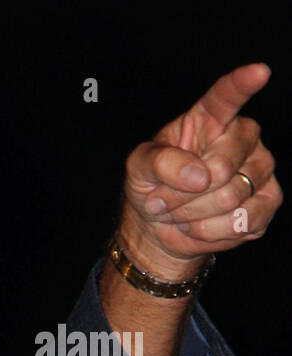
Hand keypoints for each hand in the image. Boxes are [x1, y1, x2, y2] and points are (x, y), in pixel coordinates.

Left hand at [118, 62, 280, 279]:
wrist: (159, 227)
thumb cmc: (152, 186)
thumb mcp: (139, 168)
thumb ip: (159, 162)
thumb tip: (198, 176)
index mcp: (209, 119)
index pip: (226, 97)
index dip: (242, 84)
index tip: (259, 71)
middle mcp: (243, 138)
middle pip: (221, 169)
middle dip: (183, 196)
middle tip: (163, 202)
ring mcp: (261, 168)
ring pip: (232, 198)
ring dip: (192, 215)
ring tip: (180, 213)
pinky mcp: (267, 201)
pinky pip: (244, 221)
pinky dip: (210, 232)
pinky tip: (199, 226)